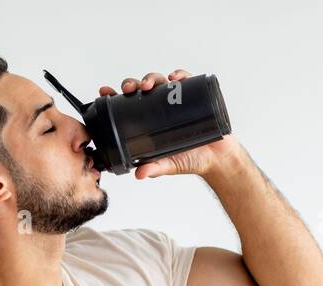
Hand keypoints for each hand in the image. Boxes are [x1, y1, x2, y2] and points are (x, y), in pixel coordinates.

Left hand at [98, 70, 242, 179]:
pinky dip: (180, 75)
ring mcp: (177, 100)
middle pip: (142, 88)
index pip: (128, 104)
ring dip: (151, 78)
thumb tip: (140, 174)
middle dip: (133, 84)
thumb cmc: (190, 160)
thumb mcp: (168, 165)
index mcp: (150, 120)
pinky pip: (186, 79)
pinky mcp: (195, 96)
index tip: (105, 91)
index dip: (116, 96)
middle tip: (130, 88)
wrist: (217, 160)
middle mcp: (161, 107)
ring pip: (160, 81)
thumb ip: (155, 168)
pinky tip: (175, 78)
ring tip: (148, 85)